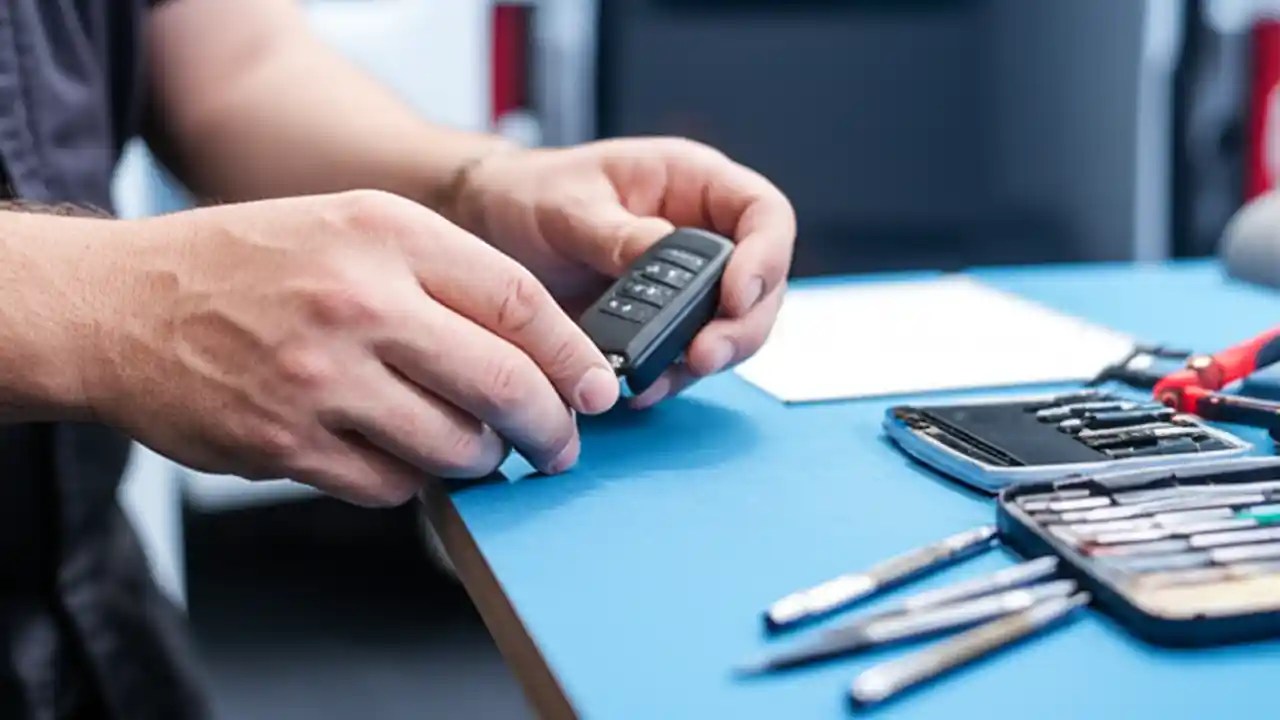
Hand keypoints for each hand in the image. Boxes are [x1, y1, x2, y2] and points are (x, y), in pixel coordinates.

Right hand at [80, 191, 617, 505]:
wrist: (120, 306)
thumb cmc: (247, 265)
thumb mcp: (350, 226)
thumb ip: (442, 274)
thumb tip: (539, 348)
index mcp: (384, 234)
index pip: (518, 301)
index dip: (574, 356)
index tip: (598, 389)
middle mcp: (356, 301)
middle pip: (502, 383)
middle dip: (549, 427)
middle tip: (559, 444)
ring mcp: (319, 378)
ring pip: (454, 447)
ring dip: (480, 459)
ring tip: (474, 448)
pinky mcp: (285, 444)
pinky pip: (391, 486)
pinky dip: (411, 480)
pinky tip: (398, 455)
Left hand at [449, 137, 795, 407]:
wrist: (492, 228)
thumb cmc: (532, 195)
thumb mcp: (567, 205)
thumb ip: (617, 232)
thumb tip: (662, 256)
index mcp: (694, 184)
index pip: (763, 214)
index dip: (765, 256)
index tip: (736, 295)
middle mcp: (703, 234)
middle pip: (761, 285)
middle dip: (740, 327)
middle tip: (702, 355)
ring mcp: (687, 284)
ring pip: (731, 328)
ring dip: (708, 360)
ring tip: (663, 378)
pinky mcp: (662, 324)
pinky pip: (686, 356)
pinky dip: (671, 377)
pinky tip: (640, 389)